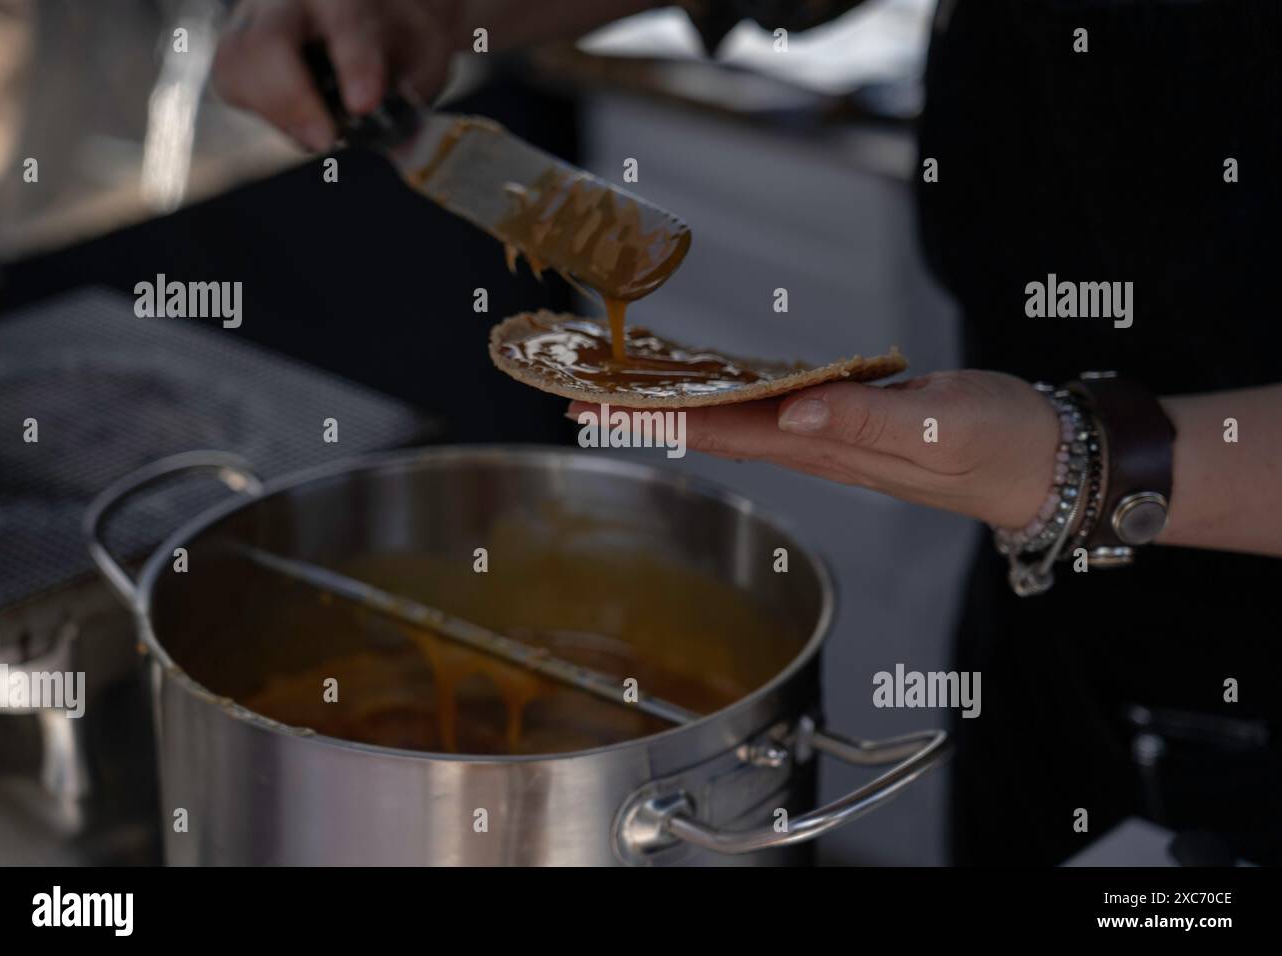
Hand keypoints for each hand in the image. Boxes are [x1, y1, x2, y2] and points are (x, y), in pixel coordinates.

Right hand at [213, 0, 457, 150]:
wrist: (378, 12)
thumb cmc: (398, 35)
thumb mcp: (424, 58)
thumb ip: (413, 95)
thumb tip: (404, 149)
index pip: (346, 20)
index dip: (354, 63)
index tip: (364, 104)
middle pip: (266, 41)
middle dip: (291, 98)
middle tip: (326, 138)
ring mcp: (256, 16)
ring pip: (235, 63)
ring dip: (274, 111)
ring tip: (321, 134)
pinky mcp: (237, 44)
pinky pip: (230, 81)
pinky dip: (265, 111)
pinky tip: (302, 118)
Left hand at [569, 370, 1062, 529]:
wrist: (1042, 462)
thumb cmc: (999, 444)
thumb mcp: (939, 426)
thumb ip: (867, 421)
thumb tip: (794, 415)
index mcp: (826, 445)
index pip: (719, 430)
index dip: (652, 418)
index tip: (590, 408)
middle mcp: (814, 445)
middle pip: (709, 429)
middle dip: (642, 415)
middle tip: (577, 398)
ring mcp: (828, 438)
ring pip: (733, 421)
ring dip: (675, 408)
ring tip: (624, 392)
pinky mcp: (848, 422)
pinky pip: (768, 410)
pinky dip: (725, 398)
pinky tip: (710, 388)